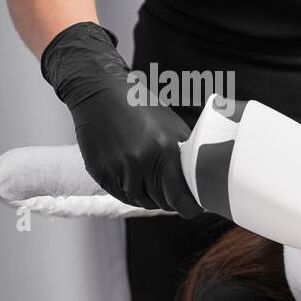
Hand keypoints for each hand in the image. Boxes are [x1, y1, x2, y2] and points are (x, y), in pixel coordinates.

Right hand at [71, 87, 201, 216]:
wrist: (99, 92)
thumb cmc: (140, 107)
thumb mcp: (172, 126)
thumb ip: (185, 155)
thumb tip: (201, 181)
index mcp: (165, 150)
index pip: (181, 197)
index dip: (191, 208)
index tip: (196, 208)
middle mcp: (140, 161)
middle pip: (162, 202)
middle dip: (171, 201)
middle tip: (175, 193)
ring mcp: (118, 168)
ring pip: (141, 201)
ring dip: (149, 196)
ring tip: (151, 178)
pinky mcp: (100, 172)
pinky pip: (121, 194)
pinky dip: (130, 191)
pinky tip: (133, 175)